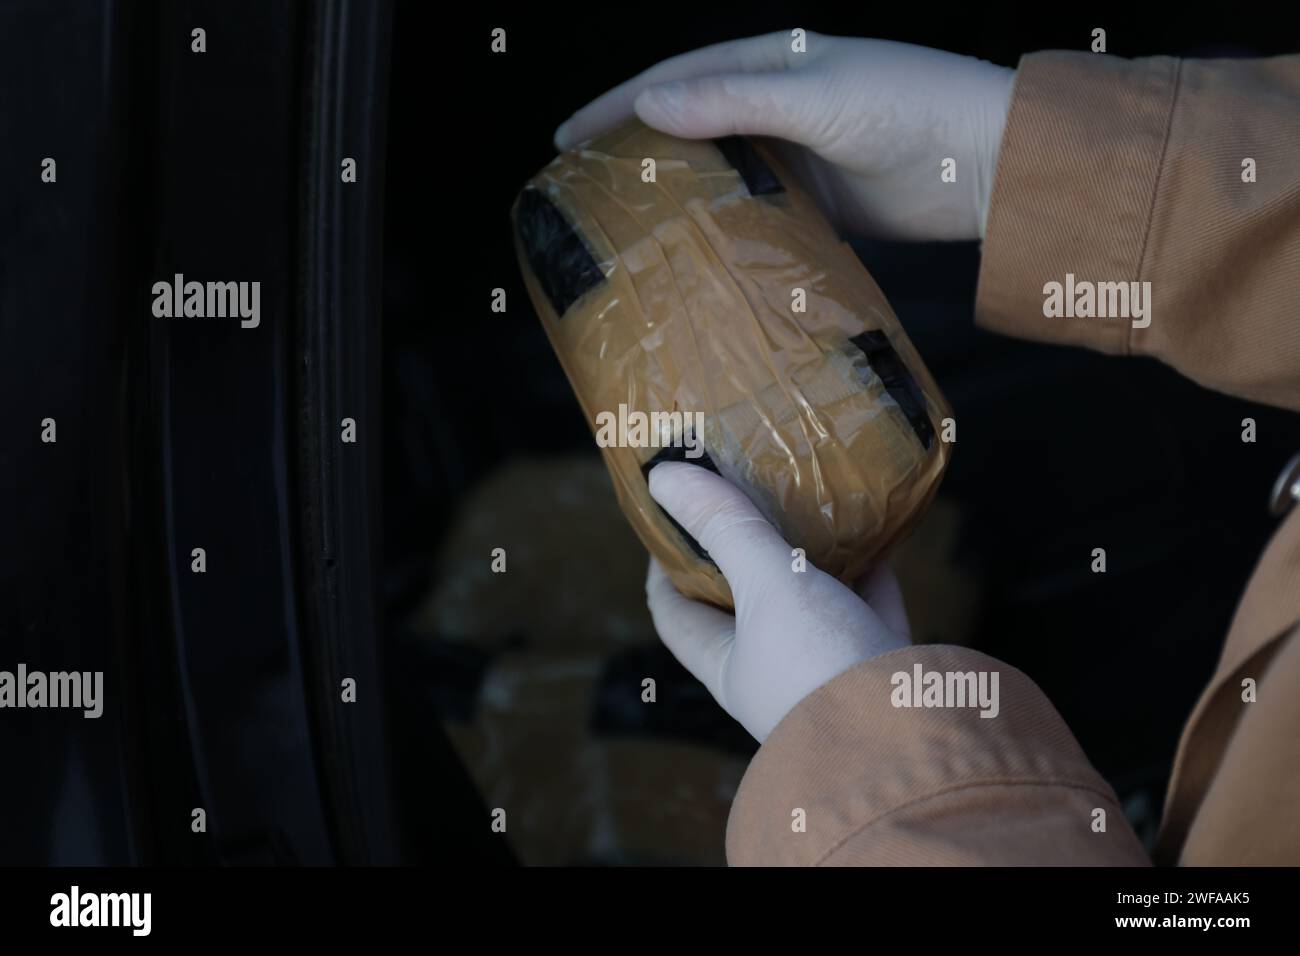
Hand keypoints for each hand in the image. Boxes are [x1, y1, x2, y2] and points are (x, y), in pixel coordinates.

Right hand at [555, 32, 1014, 240]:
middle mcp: (777, 109)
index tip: (567, 138)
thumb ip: (732, 101)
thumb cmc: (908, 106)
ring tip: (625, 231)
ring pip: (718, 177)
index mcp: (771, 65)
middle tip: (583, 191)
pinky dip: (723, 233)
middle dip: (635, 154)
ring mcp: (796, 159)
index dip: (618, 106)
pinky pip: (755, 217)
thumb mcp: (813, 95)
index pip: (675, 80)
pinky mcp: (818, 207)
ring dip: (675, 199)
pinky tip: (695, 256)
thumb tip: (648, 103)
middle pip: (688, 130)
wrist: (988, 163)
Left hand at [645, 462, 910, 741]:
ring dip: (807, 557)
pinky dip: (870, 571)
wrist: (913, 739)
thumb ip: (725, 528)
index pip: (674, 611)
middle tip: (743, 493)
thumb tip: (662, 478)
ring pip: (811, 603)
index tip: (671, 513)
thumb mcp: (767, 587)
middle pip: (744, 603)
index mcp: (727, 665)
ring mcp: (830, 670)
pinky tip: (874, 531)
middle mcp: (773, 672)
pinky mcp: (883, 665)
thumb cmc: (820, 666)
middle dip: (740, 552)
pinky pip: (870, 608)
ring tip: (803, 500)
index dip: (663, 563)